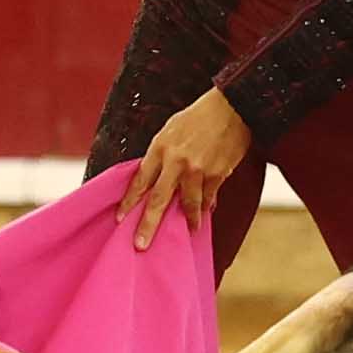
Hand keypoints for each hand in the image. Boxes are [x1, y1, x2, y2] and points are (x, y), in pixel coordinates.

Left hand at [122, 88, 253, 249]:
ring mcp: (198, 169)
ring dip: (189, 219)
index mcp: (161, 148)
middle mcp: (176, 161)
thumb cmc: (199, 116)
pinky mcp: (217, 174)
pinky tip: (206, 211)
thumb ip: (161, 155)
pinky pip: (209, 196)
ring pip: (188, 203)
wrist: (232, 107)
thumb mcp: (170, 130)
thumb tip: (156, 178)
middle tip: (141, 245)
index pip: (140, 181)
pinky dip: (207, 205)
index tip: (121, 219)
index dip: (130, 201)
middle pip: (158, 199)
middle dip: (148, 224)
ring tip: (190, 230)